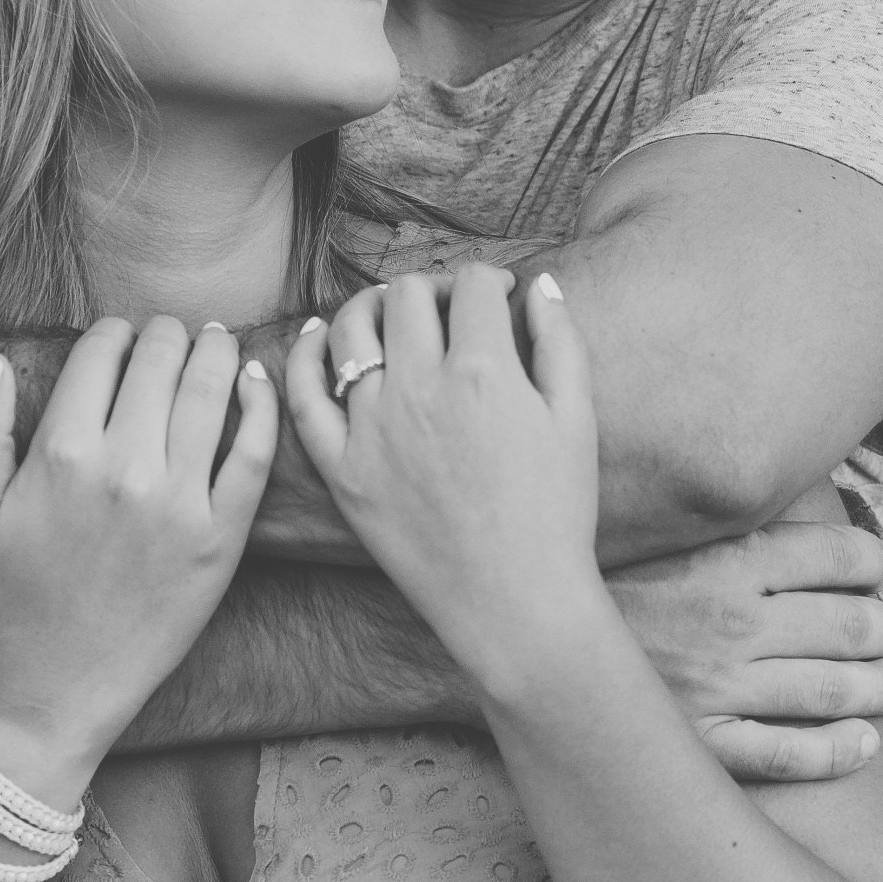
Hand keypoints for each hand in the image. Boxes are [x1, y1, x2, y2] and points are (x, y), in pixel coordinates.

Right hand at [0, 317, 280, 795]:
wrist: (61, 680)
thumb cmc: (18, 593)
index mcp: (61, 453)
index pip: (101, 354)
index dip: (114, 332)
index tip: (121, 334)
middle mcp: (124, 468)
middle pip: (160, 361)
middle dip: (166, 334)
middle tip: (172, 332)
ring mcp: (178, 501)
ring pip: (210, 391)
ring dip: (215, 352)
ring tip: (214, 340)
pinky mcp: (221, 536)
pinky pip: (253, 452)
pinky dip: (259, 406)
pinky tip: (254, 381)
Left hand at [285, 266, 604, 694]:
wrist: (515, 602)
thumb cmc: (557, 514)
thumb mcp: (577, 419)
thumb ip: (560, 341)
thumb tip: (538, 285)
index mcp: (485, 370)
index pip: (473, 285)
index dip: (491, 279)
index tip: (500, 294)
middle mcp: (421, 388)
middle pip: (408, 296)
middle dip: (433, 288)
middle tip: (450, 308)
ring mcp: (373, 428)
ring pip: (351, 330)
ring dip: (371, 307)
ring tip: (390, 315)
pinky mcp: (343, 469)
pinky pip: (305, 396)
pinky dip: (306, 356)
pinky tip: (319, 337)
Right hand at [610, 511, 882, 782]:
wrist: (514, 637)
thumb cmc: (589, 572)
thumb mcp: (658, 523)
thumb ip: (721, 511)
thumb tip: (786, 489)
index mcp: (726, 559)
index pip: (837, 556)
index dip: (872, 564)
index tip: (878, 570)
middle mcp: (731, 622)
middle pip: (848, 625)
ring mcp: (718, 686)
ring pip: (833, 690)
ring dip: (881, 688)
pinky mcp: (700, 741)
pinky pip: (789, 754)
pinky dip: (839, 751)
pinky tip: (863, 743)